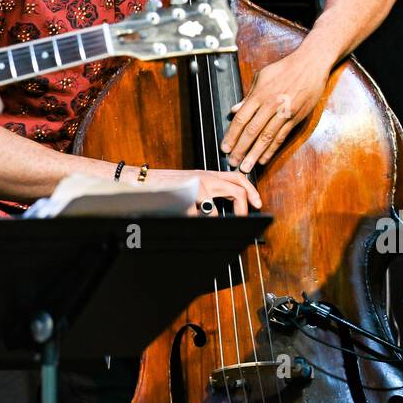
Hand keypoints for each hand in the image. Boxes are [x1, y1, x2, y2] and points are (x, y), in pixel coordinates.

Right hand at [145, 167, 261, 216]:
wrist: (144, 181)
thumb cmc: (167, 185)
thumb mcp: (193, 182)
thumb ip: (209, 190)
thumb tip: (222, 207)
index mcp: (209, 175)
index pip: (238, 177)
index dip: (252, 190)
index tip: (257, 203)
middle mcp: (205, 178)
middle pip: (236, 190)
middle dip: (243, 209)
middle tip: (243, 219)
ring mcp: (194, 189)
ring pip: (216, 209)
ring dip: (218, 221)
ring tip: (216, 227)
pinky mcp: (182, 200)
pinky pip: (196, 218)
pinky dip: (198, 224)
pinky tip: (194, 224)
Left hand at [219, 49, 326, 171]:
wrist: (311, 64)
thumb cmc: (285, 68)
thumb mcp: (262, 76)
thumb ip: (248, 95)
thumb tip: (234, 110)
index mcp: (259, 94)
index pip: (241, 119)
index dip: (232, 135)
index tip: (225, 147)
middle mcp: (270, 105)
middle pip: (252, 131)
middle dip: (241, 149)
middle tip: (233, 162)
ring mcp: (284, 113)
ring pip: (267, 137)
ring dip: (255, 154)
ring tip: (246, 166)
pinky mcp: (296, 118)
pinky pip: (282, 137)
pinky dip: (272, 149)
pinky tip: (263, 159)